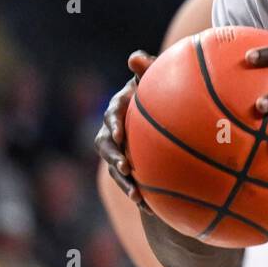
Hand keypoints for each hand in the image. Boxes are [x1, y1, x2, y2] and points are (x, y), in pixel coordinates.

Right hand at [94, 50, 156, 208]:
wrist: (160, 111)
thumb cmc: (157, 88)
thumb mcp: (153, 76)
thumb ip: (146, 66)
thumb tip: (134, 56)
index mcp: (119, 108)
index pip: (111, 116)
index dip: (113, 125)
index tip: (119, 134)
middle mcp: (113, 131)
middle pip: (107, 147)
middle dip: (114, 159)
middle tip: (125, 168)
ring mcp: (119, 150)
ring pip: (116, 170)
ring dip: (124, 183)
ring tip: (137, 196)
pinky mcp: (128, 166)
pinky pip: (129, 182)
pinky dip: (138, 193)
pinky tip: (152, 210)